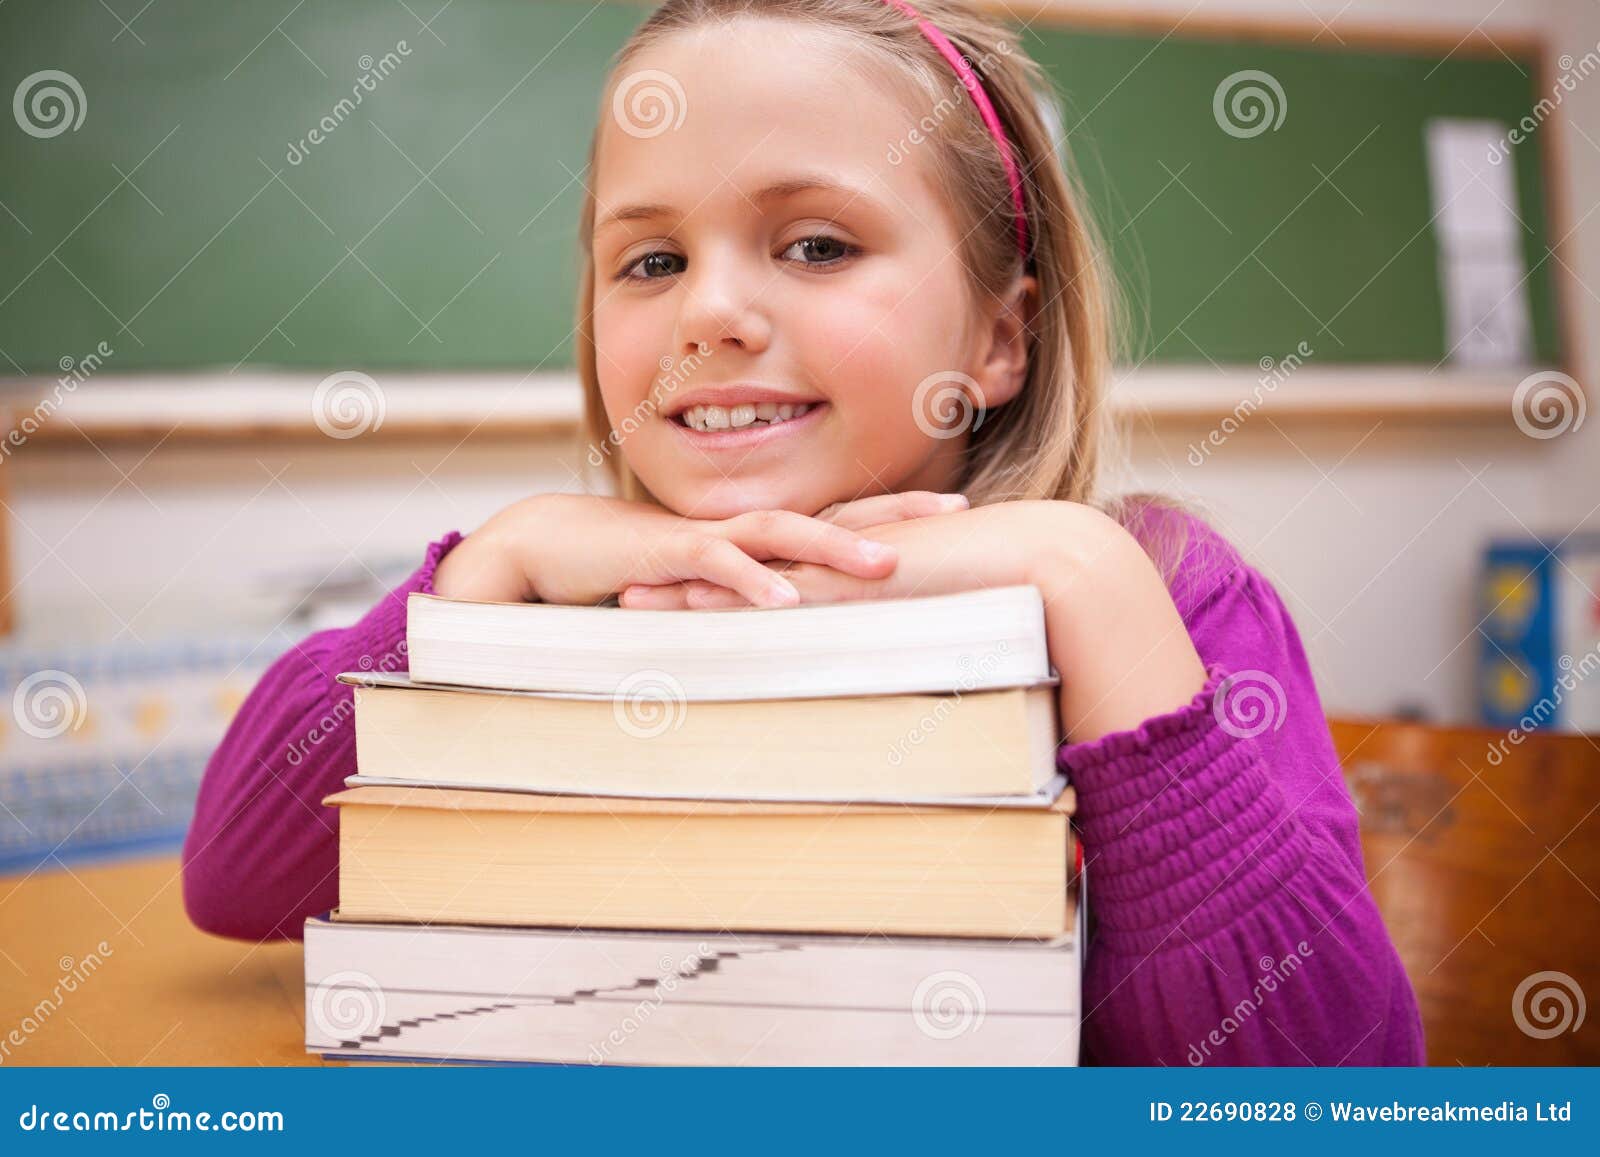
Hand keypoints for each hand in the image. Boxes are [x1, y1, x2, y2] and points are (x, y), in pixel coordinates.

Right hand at [617, 490, 969, 607]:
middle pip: (833, 511)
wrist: (566, 546)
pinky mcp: (673, 553)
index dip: (899, 513)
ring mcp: (712, 533)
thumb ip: (763, 597)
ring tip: (887, 566)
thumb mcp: (719, 586)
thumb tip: (812, 623)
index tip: (959, 512)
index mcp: (765, 531)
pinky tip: (786, 602)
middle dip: (894, 514)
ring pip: (786, 532)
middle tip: (957, 514)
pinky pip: (720, 564)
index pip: (843, 515)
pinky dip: (753, 582)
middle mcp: (748, 525)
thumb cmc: (647, 568)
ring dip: (836, 547)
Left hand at [620, 498, 1208, 742]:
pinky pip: (784, 589)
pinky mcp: (858, 579)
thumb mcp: (941, 615)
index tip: (675, 590)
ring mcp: (845, 564)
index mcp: (854, 562)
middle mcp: (839, 557)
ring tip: (632, 599)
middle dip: (685, 574)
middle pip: (744, 562)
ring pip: (749, 571)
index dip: (721, 576)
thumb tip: (898, 659)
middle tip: (626, 587)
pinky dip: (736, 598)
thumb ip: (912, 633)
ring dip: (690, 586)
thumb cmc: (1005, 589)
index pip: (773, 566)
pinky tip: (692, 610)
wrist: (1046, 559)